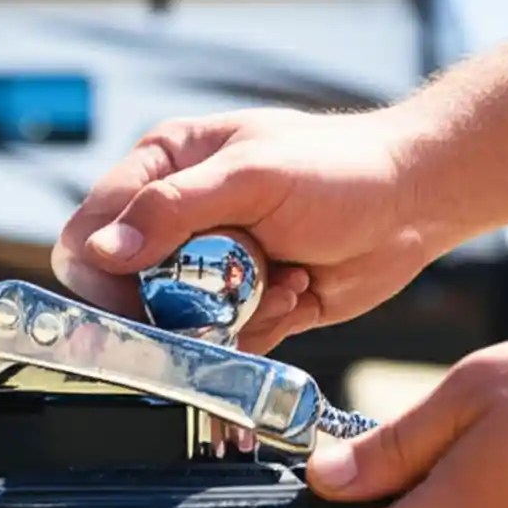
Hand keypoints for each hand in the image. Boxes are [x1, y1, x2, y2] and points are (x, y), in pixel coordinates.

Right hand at [52, 107, 439, 353]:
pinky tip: (298, 289)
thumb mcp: (252, 177)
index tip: (140, 294)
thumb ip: (173, 210)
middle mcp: (177, 217)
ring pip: (177, 323)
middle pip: (128, 288)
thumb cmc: (340, 169)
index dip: (103, 271)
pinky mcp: (242, 304)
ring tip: (283, 279)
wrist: (415, 202)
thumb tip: (103, 249)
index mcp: (164, 166)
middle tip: (225, 292)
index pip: (91, 228)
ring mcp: (209, 265)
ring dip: (230, 315)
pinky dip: (259, 329)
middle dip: (176, 301)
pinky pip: (222, 341)